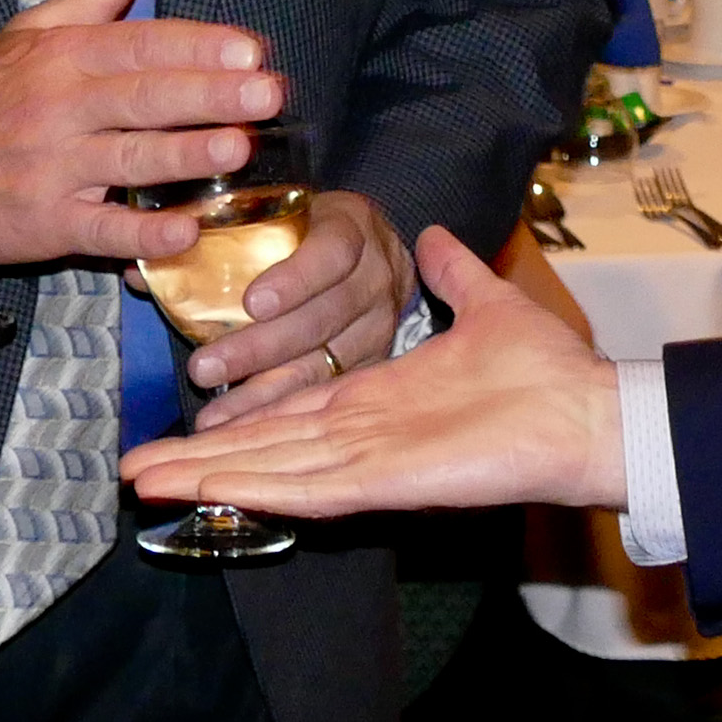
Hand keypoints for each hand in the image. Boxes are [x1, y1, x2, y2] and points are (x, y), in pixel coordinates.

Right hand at [0, 0, 283, 268]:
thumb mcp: (31, 32)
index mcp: (64, 57)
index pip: (140, 44)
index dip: (197, 45)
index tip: (250, 47)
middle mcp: (60, 108)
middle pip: (143, 97)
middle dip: (209, 94)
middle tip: (268, 91)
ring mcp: (53, 169)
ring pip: (129, 159)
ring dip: (185, 155)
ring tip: (239, 148)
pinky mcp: (47, 224)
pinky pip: (101, 230)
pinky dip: (142, 234)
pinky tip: (185, 232)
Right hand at [120, 229, 625, 507]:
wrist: (590, 413)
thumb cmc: (547, 371)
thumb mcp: (487, 306)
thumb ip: (453, 276)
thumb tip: (434, 234)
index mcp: (376, 401)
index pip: (290, 412)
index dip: (238, 415)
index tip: (190, 412)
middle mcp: (361, 438)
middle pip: (261, 450)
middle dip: (196, 457)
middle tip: (131, 465)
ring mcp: (368, 464)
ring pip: (269, 471)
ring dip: (205, 476)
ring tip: (141, 479)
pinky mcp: (383, 480)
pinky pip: (306, 487)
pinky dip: (254, 487)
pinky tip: (206, 487)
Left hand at [167, 188, 410, 424]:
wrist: (372, 249)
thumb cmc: (305, 227)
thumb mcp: (272, 213)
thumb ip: (209, 235)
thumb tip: (134, 270)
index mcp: (352, 228)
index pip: (331, 254)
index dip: (293, 280)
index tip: (250, 303)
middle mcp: (375, 280)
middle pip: (321, 319)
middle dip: (259, 349)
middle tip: (203, 368)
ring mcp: (378, 326)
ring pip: (324, 365)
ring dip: (264, 393)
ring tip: (213, 417)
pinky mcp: (372, 364)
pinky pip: (327, 394)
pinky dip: (280, 413)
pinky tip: (240, 432)